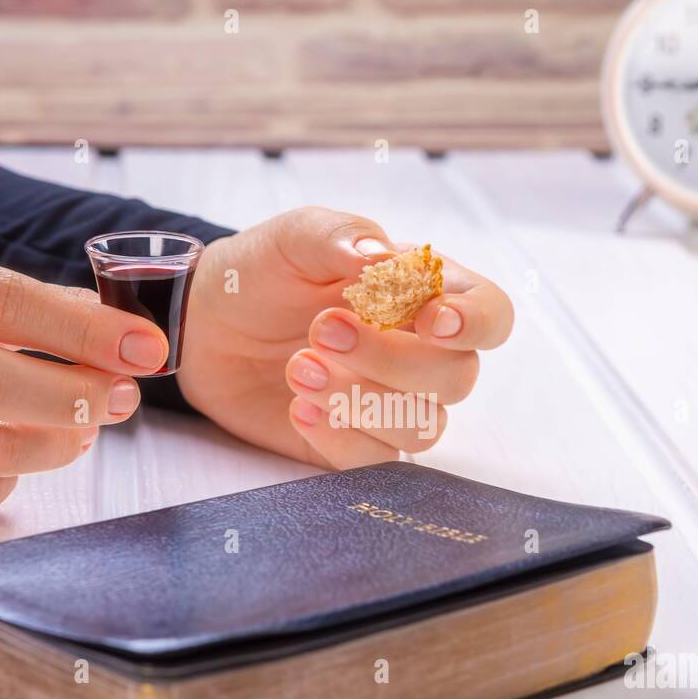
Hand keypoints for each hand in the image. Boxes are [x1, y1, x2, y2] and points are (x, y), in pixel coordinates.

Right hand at [0, 240, 170, 520]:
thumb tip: (118, 331)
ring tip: (83, 429)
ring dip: (57, 443)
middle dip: (77, 397)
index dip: (84, 329)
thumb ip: (24, 303)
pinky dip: (11, 478)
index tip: (145, 347)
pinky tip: (16, 456)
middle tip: (122, 398)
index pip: (2, 302)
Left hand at [178, 207, 512, 467]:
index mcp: (426, 294)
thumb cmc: (263, 273)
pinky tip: (298, 407)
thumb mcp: (295, 238)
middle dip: (393, 359)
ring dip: (364, 402)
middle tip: (321, 330)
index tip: (430, 319)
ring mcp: (392, 403)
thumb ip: (341, 237)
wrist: (206, 326)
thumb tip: (380, 255)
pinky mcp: (357, 443)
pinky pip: (378, 461)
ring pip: (424, 427)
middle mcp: (422, 352)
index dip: (476, 323)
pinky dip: (341, 437)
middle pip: (458, 377)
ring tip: (298, 368)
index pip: (491, 314)